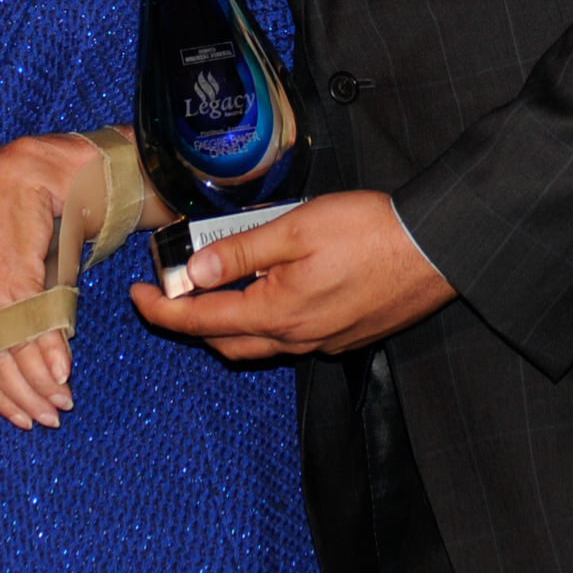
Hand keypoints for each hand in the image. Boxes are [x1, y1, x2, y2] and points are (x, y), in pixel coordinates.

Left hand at [0, 133, 99, 429]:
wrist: (18, 174)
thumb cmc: (6, 223)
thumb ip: (1, 316)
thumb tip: (23, 365)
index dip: (1, 397)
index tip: (24, 418)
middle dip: (26, 396)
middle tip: (51, 416)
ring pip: (15, 350)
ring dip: (43, 380)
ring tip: (63, 400)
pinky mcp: (9, 275)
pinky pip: (32, 325)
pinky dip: (50, 350)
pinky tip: (63, 371)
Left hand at [131, 191, 456, 358]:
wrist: (436, 250)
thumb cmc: (370, 232)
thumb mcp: (294, 229)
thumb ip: (240, 252)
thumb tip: (193, 273)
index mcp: (277, 313)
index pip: (200, 321)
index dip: (161, 310)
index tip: (136, 294)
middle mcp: (297, 339)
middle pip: (224, 340)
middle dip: (187, 320)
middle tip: (166, 290)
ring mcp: (323, 342)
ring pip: (257, 343)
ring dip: (225, 323)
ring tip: (209, 289)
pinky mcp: (344, 336)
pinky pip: (289, 338)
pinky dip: (263, 320)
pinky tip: (267, 290)